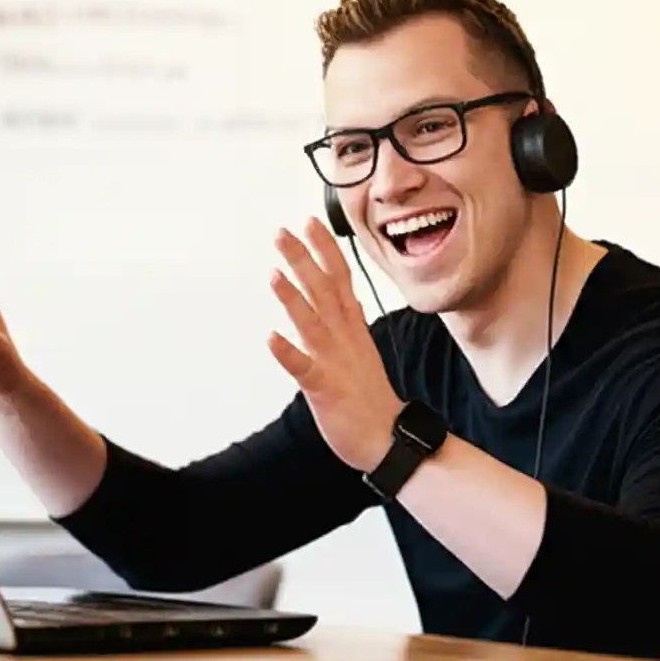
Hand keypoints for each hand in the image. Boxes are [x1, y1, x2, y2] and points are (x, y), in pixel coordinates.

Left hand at [267, 216, 402, 472]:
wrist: (388, 439)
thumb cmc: (369, 397)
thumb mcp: (363, 349)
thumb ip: (352, 321)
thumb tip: (349, 297)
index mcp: (351, 328)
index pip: (339, 278)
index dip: (324, 250)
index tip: (310, 222)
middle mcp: (343, 339)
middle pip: (324, 292)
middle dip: (303, 260)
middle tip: (282, 233)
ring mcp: (334, 363)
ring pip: (312, 324)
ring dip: (293, 298)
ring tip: (275, 273)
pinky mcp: (325, 390)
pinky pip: (304, 369)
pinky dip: (289, 353)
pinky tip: (271, 339)